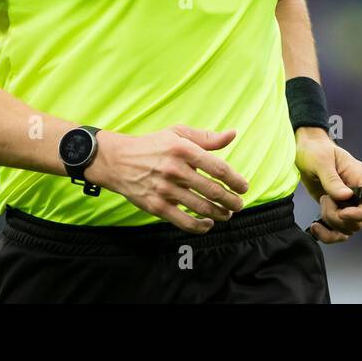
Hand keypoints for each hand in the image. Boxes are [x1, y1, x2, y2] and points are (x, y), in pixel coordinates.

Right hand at [87, 125, 249, 233]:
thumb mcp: (178, 133)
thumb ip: (206, 137)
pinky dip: (200, 227)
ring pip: (201, 208)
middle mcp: (175, 170)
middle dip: (232, 201)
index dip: (236, 180)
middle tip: (239, 205)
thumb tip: (233, 134)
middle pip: (213, 191)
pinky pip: (184, 222)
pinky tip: (208, 224)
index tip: (244, 187)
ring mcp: (165, 190)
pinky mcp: (156, 206)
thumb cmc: (152, 145)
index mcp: (183, 149)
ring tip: (227, 214)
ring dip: (220, 214)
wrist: (117, 161)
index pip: (218, 168)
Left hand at [294, 127, 361, 243]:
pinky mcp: (334, 211)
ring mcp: (346, 204)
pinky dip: (327, 235)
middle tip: (324, 200)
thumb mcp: (321, 161)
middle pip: (360, 220)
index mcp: (360, 177)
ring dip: (332, 223)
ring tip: (321, 203)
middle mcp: (356, 193)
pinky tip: (315, 226)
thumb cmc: (315, 150)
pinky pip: (337, 232)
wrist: (304, 150)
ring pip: (349, 228)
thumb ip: (332, 180)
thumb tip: (346, 197)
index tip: (343, 212)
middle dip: (340, 218)